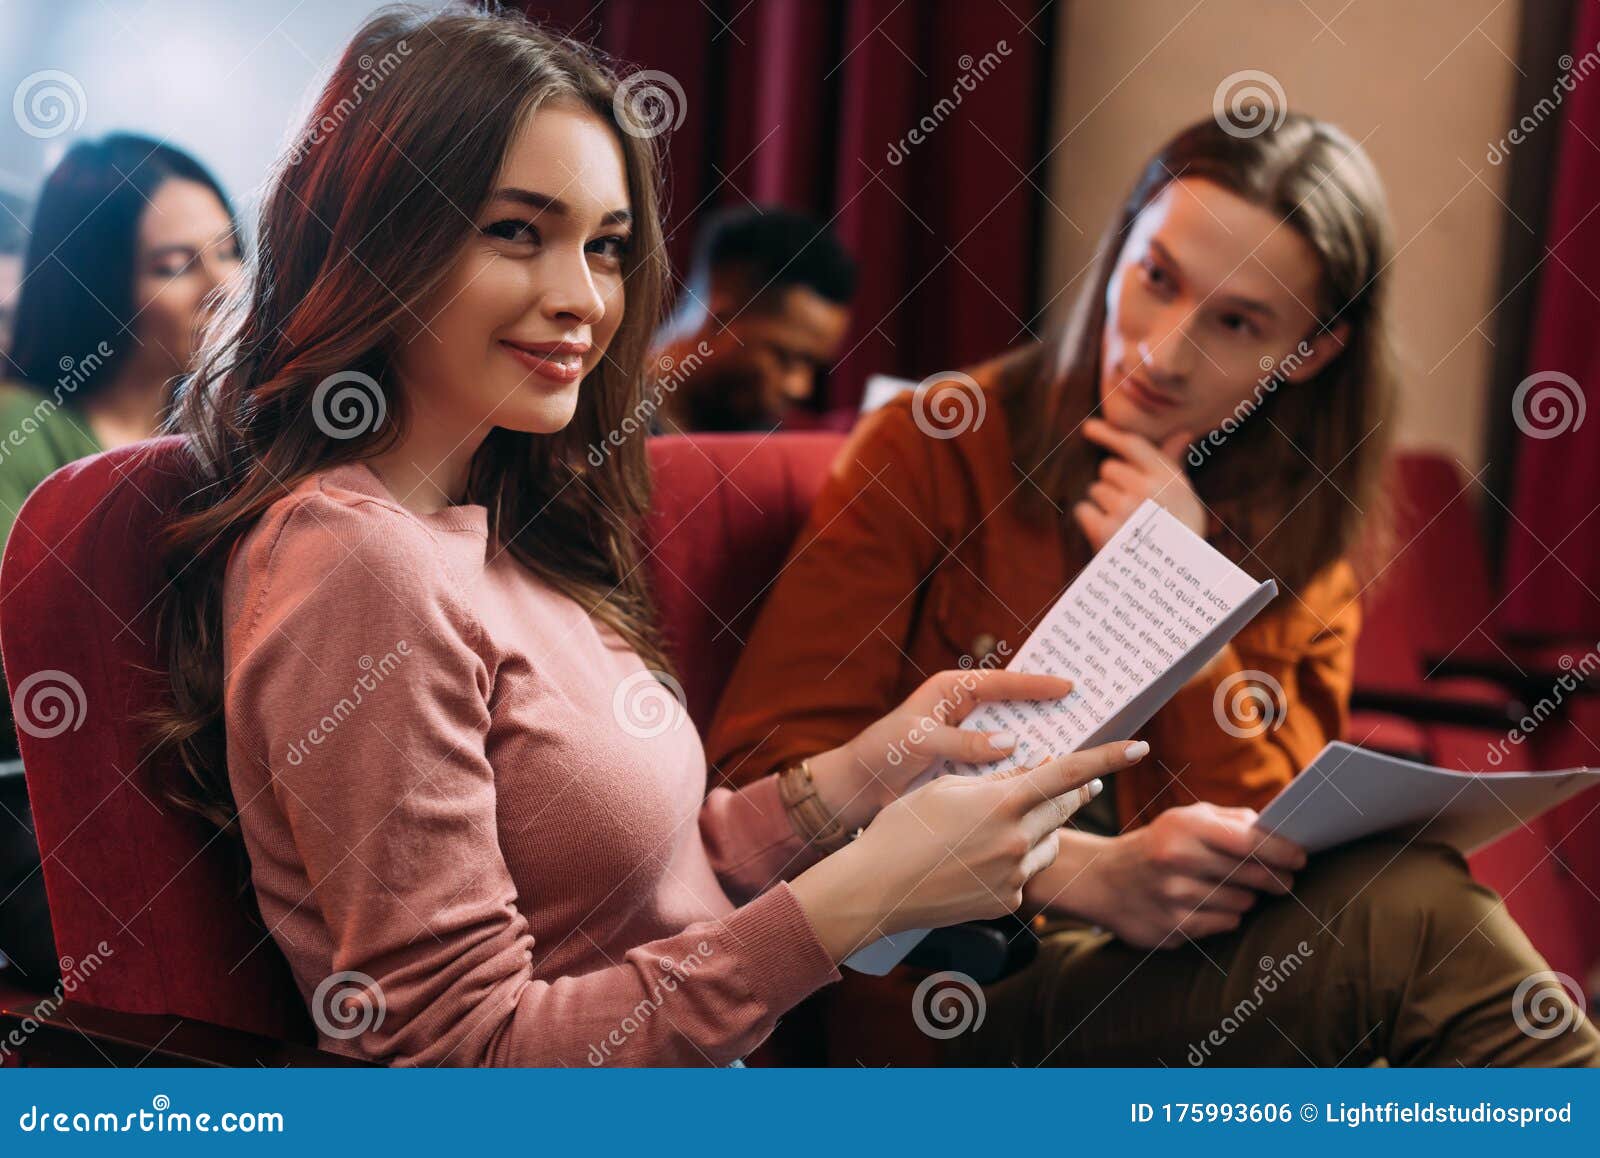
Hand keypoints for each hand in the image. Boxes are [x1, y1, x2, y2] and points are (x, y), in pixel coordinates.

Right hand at [789, 741, 1150, 961]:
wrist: (877, 888)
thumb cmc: (903, 827)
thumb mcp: (946, 787)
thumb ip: (995, 781)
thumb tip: (1031, 777)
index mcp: (1003, 802)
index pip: (1068, 772)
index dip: (1108, 757)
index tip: (1140, 746)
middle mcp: (1017, 840)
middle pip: (1064, 807)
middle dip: (1075, 792)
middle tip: (1084, 781)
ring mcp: (1015, 875)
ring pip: (1047, 842)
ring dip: (1039, 828)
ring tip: (1002, 825)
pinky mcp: (1009, 902)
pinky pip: (1026, 872)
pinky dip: (1015, 861)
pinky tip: (980, 860)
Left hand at [805, 669, 1074, 833]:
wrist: (857, 791)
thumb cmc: (881, 756)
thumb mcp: (919, 742)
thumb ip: (962, 742)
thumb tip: (1010, 743)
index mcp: (951, 690)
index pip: (1001, 683)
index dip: (1036, 684)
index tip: (1069, 686)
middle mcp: (964, 710)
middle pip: (1015, 705)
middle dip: (1049, 707)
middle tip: (1089, 706)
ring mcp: (969, 739)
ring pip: (1015, 735)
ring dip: (1043, 739)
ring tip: (1082, 740)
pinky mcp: (969, 766)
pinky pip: (1005, 763)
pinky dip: (1025, 767)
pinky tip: (1051, 775)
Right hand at [1027, 802, 1306, 948]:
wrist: (1102, 880)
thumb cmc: (1157, 844)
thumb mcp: (1185, 819)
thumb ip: (1232, 821)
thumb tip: (1281, 831)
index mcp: (1183, 827)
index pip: (1249, 841)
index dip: (1283, 851)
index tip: (1301, 857)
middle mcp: (1176, 860)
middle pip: (1253, 875)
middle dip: (1276, 878)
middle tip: (1284, 879)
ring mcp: (1173, 897)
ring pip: (1242, 904)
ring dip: (1247, 898)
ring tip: (1230, 888)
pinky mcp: (1172, 928)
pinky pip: (1225, 925)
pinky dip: (1226, 916)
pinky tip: (1209, 905)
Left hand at [1073, 417, 1204, 550]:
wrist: (1171, 580)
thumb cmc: (1179, 535)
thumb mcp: (1184, 498)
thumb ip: (1174, 464)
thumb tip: (1182, 432)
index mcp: (1169, 479)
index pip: (1132, 444)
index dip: (1108, 433)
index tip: (1089, 428)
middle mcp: (1147, 490)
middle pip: (1108, 468)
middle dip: (1113, 484)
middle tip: (1131, 509)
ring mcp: (1125, 510)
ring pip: (1095, 490)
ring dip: (1104, 505)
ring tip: (1126, 526)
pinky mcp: (1104, 530)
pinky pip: (1083, 509)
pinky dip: (1090, 521)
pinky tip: (1110, 535)